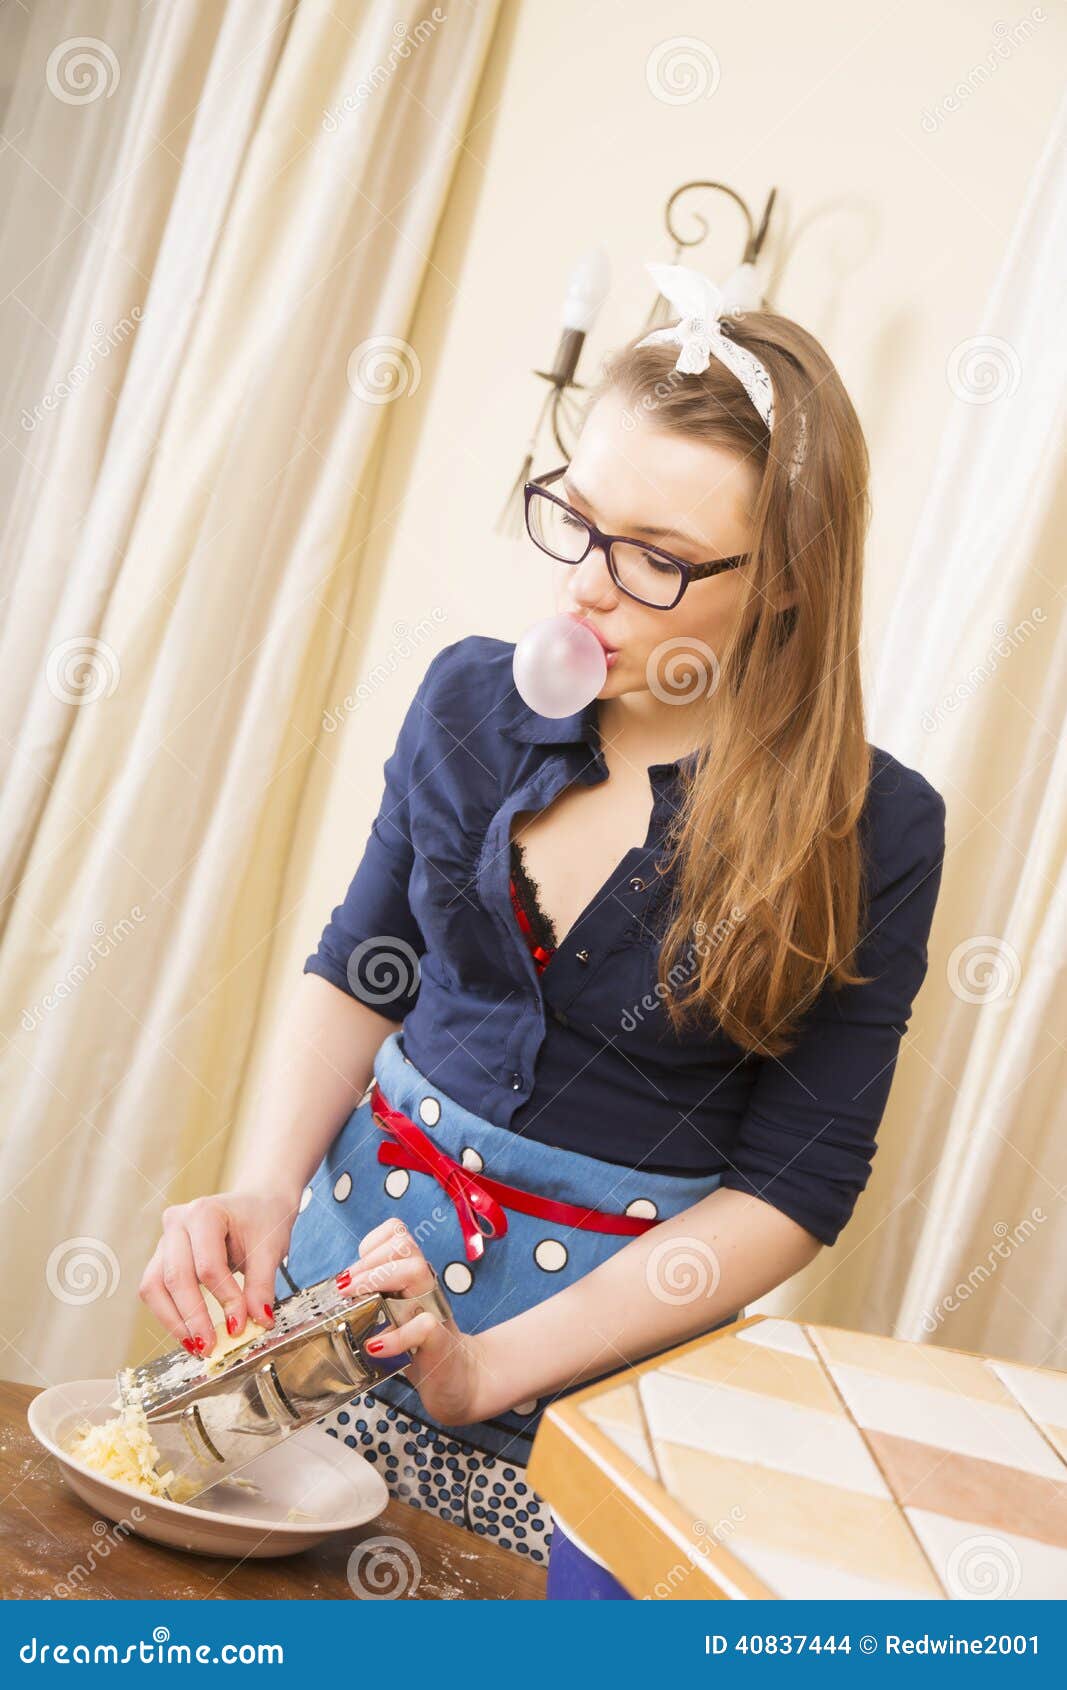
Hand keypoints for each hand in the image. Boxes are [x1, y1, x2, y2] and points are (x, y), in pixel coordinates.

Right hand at [139, 1187, 298, 1355]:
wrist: (257, 1203)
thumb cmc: (263, 1220)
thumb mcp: (270, 1249)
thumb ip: (262, 1285)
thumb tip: (259, 1321)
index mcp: (205, 1212)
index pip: (208, 1265)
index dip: (224, 1299)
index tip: (240, 1326)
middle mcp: (177, 1222)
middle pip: (175, 1277)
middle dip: (192, 1317)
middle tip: (210, 1346)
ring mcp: (165, 1239)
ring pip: (154, 1286)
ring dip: (173, 1321)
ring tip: (196, 1346)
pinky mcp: (162, 1256)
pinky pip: (155, 1289)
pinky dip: (169, 1314)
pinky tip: (188, 1334)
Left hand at [336, 1219, 487, 1426]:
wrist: (452, 1376)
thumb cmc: (415, 1342)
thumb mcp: (392, 1312)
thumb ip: (372, 1296)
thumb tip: (336, 1291)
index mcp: (412, 1274)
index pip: (397, 1234)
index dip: (372, 1243)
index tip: (353, 1269)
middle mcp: (424, 1284)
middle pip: (405, 1245)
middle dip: (369, 1261)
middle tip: (345, 1287)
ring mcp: (433, 1309)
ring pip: (416, 1270)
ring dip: (379, 1280)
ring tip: (355, 1300)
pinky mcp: (439, 1340)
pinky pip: (422, 1326)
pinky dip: (395, 1336)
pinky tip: (375, 1346)